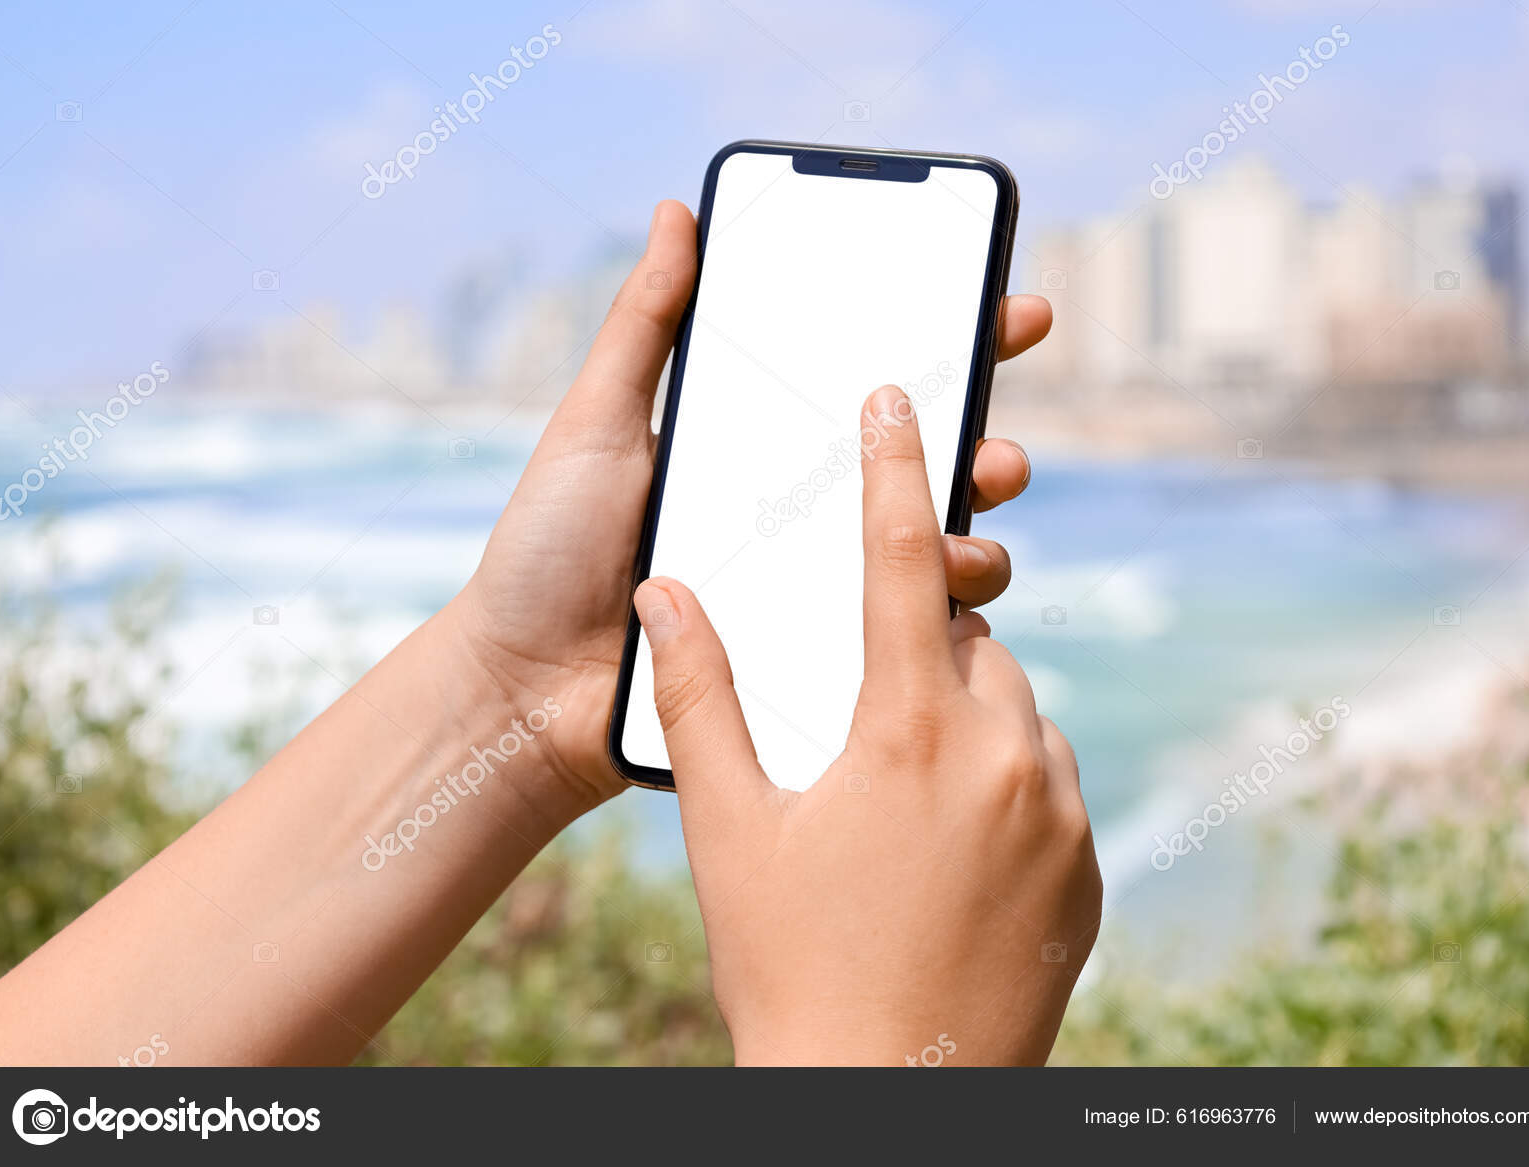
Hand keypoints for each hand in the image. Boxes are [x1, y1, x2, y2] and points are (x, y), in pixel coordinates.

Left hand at [454, 200, 1054, 810]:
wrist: (522, 688)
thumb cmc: (548, 552)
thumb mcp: (597, 424)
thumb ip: (644, 325)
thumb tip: (679, 213)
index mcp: (764, 455)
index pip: (868, 396)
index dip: (947, 353)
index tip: (1006, 314)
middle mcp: (801, 523)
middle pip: (921, 478)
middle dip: (986, 452)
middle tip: (998, 448)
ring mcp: (812, 601)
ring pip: (929, 563)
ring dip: (974, 540)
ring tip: (970, 532)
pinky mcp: (811, 673)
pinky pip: (897, 651)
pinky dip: (938, 626)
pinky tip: (944, 610)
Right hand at [633, 385, 1101, 1065]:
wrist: (889, 1096)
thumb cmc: (792, 964)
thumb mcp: (728, 828)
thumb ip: (699, 697)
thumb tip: (666, 594)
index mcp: (905, 729)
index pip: (903, 559)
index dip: (894, 467)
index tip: (898, 400)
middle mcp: (1003, 754)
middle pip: (969, 638)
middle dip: (921, 644)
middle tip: (862, 709)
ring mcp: (1060, 814)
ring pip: (1017, 708)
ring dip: (967, 716)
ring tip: (900, 796)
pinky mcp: (1087, 868)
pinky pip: (1052, 780)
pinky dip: (1007, 780)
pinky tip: (949, 846)